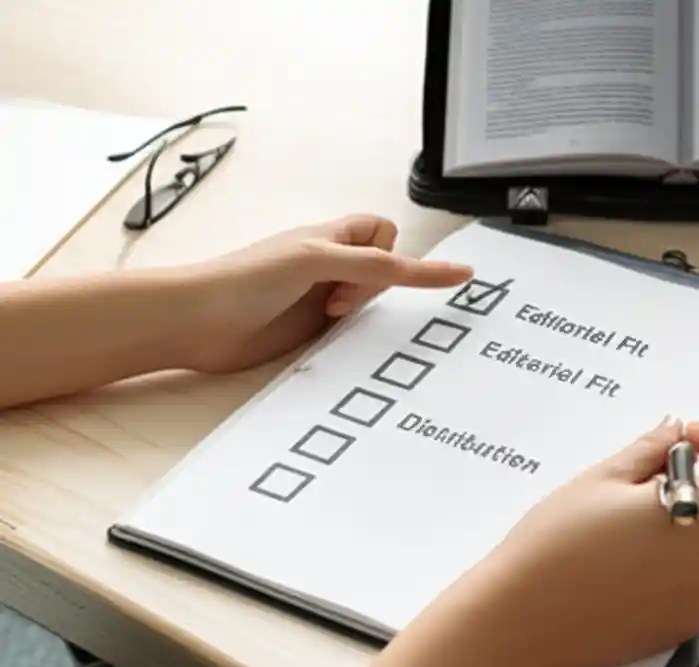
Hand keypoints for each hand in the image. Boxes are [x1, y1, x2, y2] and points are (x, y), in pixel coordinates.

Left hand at [183, 214, 471, 372]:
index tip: (430, 276)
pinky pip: (349, 337)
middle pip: (382, 274)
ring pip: (369, 308)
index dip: (402, 253)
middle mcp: (328, 268)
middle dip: (376, 288)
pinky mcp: (309, 336)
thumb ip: (380, 268)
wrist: (195, 322)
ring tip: (330, 318)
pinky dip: (350, 341)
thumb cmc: (246, 279)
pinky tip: (331, 341)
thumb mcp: (320, 261)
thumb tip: (445, 268)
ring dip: (363, 316)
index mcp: (330, 239)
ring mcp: (319, 302)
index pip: (385, 234)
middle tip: (343, 299)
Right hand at [322, 419, 698, 666]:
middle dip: (686, 486)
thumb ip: (651, 448)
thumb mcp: (603, 478)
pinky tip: (618, 568)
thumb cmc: (555, 545)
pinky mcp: (683, 627)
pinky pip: (690, 582)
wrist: (521, 620)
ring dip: (675, 527)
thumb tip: (676, 433)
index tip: (685, 442)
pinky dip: (667, 566)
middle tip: (628, 488)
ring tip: (615, 533)